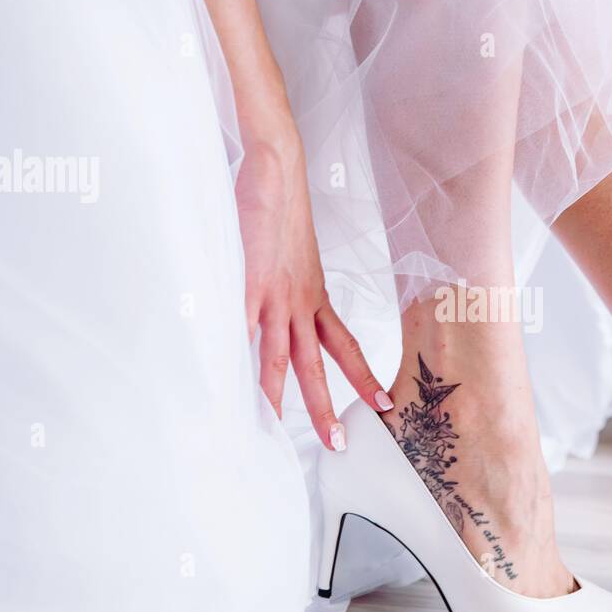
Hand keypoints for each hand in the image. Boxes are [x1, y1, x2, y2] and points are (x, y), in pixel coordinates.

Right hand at [235, 130, 391, 449]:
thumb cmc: (281, 213)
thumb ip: (284, 290)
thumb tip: (269, 315)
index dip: (363, 377)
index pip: (344, 347)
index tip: (381, 405)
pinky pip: (242, 323)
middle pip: (316, 365)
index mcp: (314, 297)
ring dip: (278, 394)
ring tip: (276, 427)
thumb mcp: (292, 261)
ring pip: (279, 354)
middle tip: (338, 443)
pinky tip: (231, 378)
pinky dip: (237, 353)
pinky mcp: (249, 278)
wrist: (278, 168)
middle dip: (327, 407)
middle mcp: (300, 301)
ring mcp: (274, 292)